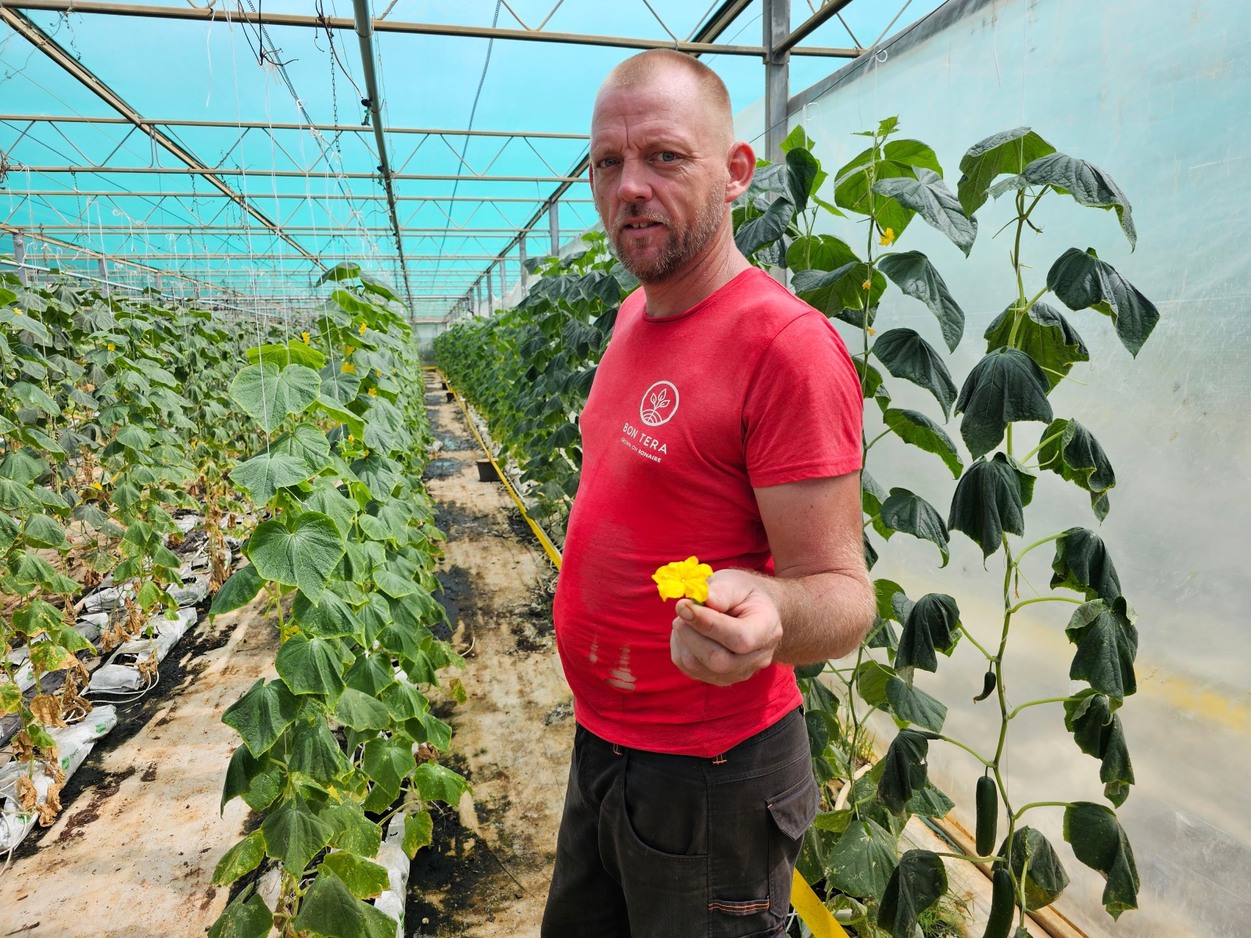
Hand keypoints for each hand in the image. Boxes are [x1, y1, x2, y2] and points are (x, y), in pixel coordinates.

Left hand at [669, 569, 782, 685]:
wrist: (752, 613)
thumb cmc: (744, 595)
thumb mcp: (737, 583)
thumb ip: (723, 590)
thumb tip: (705, 599)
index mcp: (767, 630)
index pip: (740, 638)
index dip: (708, 624)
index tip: (683, 605)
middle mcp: (756, 659)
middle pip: (717, 660)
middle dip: (690, 632)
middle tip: (682, 607)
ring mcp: (737, 674)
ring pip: (696, 666)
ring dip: (682, 637)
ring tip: (687, 616)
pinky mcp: (716, 679)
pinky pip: (687, 668)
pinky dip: (680, 646)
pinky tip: (688, 630)